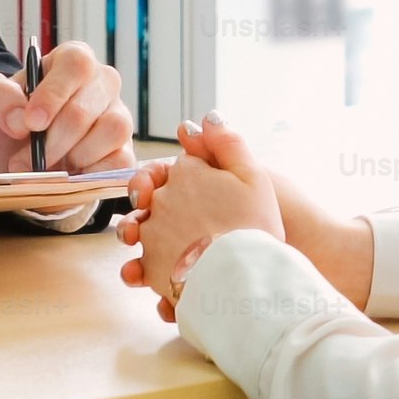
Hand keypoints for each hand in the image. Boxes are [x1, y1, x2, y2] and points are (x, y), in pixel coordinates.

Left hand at [0, 39, 132, 174]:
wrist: (20, 156)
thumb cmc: (10, 120)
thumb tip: (20, 119)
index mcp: (71, 61)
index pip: (75, 65)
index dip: (53, 95)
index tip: (31, 123)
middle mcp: (102, 83)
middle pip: (86, 108)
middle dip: (51, 142)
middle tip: (23, 162)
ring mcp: (118, 116)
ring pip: (112, 130)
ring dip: (73, 156)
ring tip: (48, 167)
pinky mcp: (125, 149)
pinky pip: (121, 161)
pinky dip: (91, 173)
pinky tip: (69, 175)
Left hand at [112, 119, 282, 320]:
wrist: (247, 281)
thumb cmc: (255, 228)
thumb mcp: (254, 177)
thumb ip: (228, 143)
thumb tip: (207, 118)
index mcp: (186, 174)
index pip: (180, 168)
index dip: (192, 178)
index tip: (205, 191)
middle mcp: (161, 200)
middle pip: (155, 196)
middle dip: (163, 204)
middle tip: (187, 221)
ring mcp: (152, 235)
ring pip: (143, 231)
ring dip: (148, 236)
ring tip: (172, 248)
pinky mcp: (150, 269)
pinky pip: (143, 267)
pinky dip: (149, 271)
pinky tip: (164, 277)